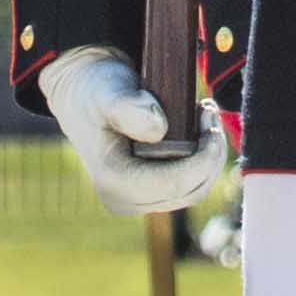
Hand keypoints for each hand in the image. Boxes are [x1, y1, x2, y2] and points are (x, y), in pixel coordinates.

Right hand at [41, 46, 229, 218]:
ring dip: (210, 155)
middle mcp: (123, 201)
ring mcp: (137, 202)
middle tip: (209, 110)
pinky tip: (200, 130)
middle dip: (211, 152)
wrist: (83, 99)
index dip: (205, 156)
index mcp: (113, 182)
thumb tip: (158, 130)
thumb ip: (127, 108)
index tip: (209, 115)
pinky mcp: (150, 196)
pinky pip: (190, 185)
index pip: (176, 184)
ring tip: (205, 116)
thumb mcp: (108, 92)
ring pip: (196, 189)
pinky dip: (202, 159)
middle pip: (192, 190)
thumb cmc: (96, 92)